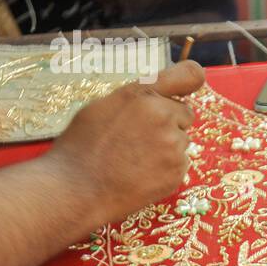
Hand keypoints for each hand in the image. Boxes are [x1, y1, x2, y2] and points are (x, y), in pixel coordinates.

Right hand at [47, 61, 204, 225]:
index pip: (189, 75)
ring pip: (181, 141)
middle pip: (184, 114)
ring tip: (134, 159)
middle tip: (140, 138)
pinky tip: (139, 174)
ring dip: (166, 147)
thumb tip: (156, 97)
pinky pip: (180, 164)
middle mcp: (163, 116)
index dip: (190, 79)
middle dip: (169, 122)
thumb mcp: (101, 107)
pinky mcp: (178, 171)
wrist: (76, 190)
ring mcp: (173, 146)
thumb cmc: (81, 148)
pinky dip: (166, 169)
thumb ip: (135, 98)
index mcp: (142, 95)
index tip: (190, 85)